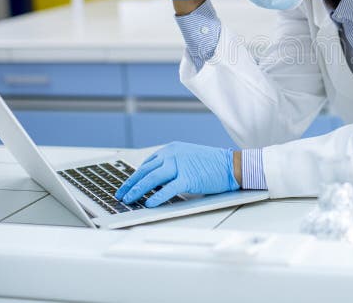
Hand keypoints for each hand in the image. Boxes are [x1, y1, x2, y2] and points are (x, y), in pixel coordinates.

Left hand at [115, 141, 238, 207]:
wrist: (232, 165)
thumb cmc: (212, 164)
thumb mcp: (188, 158)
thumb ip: (171, 166)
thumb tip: (154, 182)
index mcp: (172, 149)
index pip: (147, 163)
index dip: (135, 175)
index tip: (127, 185)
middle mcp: (173, 154)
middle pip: (145, 170)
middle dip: (130, 183)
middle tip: (120, 194)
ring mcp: (181, 165)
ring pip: (152, 178)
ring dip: (137, 190)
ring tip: (128, 199)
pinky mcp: (188, 178)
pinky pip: (168, 189)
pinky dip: (157, 197)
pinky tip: (149, 204)